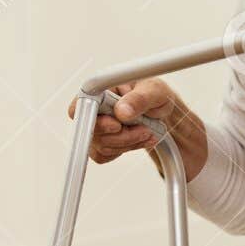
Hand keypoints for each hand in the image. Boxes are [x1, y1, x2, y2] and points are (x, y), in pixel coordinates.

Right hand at [67, 78, 206, 179]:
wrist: (164, 111)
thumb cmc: (156, 95)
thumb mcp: (155, 91)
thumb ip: (139, 98)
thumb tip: (121, 110)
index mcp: (102, 89)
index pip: (80, 104)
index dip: (92, 118)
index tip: (116, 125)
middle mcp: (95, 109)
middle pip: (92, 130)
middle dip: (120, 134)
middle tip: (143, 129)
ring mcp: (98, 127)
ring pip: (100, 146)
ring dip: (128, 143)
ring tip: (147, 132)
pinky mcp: (103, 142)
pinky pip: (104, 155)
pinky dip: (126, 150)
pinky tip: (141, 140)